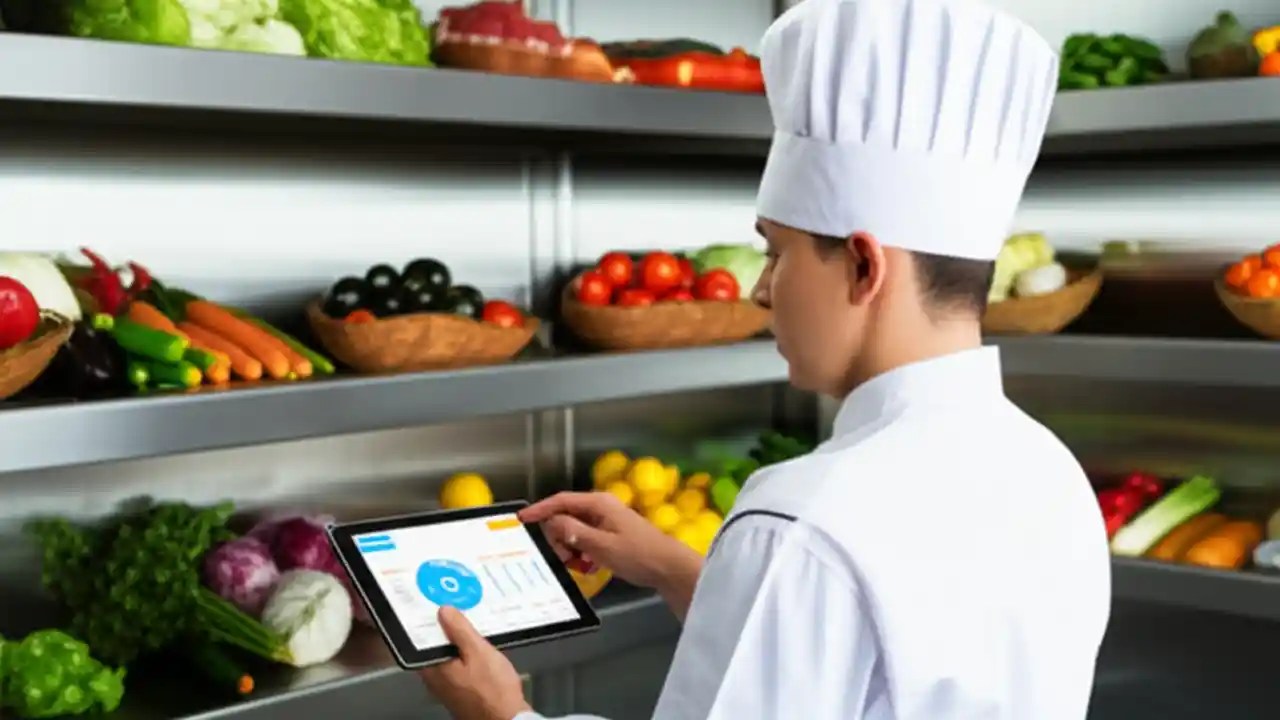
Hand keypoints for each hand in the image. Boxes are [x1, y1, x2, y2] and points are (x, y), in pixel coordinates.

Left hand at [419, 607, 531, 719]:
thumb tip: (444, 612)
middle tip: (460, 610)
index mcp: (432, 666)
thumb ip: (459, 630)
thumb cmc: (493, 692)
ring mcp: (444, 685)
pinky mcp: (457, 690)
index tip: (440, 603)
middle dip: (446, 627)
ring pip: (446, 654)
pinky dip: (463, 654)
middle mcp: (433, 677)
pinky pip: (455, 664)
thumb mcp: (478, 651)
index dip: (431, 616)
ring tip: (472, 627)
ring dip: (456, 640)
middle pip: (434, 643)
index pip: (422, 634)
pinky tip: (478, 650)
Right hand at [520, 492, 701, 600]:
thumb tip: (552, 522)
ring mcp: (607, 521)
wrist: (668, 568)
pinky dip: (582, 552)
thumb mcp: (601, 545)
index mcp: (598, 504)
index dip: (540, 509)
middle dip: (558, 537)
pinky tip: (588, 565)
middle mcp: (601, 508)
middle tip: (561, 557)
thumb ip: (574, 532)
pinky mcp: (611, 535)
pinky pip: (587, 540)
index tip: (523, 519)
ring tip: (576, 564)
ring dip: (570, 547)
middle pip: (566, 516)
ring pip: (575, 530)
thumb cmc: (637, 555)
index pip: (561, 501)